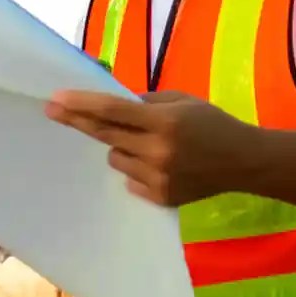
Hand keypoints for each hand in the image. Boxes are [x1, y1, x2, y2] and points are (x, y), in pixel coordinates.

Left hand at [44, 90, 263, 205]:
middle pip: (105, 134)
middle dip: (77, 121)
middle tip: (52, 110)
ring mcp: (158, 177)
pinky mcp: (160, 197)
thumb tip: (108, 104)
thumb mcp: (181, 100)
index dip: (82, 104)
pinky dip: (136, 169)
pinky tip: (161, 165)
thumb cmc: (211, 123)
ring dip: (120, 147)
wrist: (243, 162)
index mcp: (164, 121)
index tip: (56, 99)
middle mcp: (158, 151)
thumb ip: (145, 102)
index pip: (113, 110)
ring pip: (114, 157)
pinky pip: (129, 179)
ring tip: (148, 144)